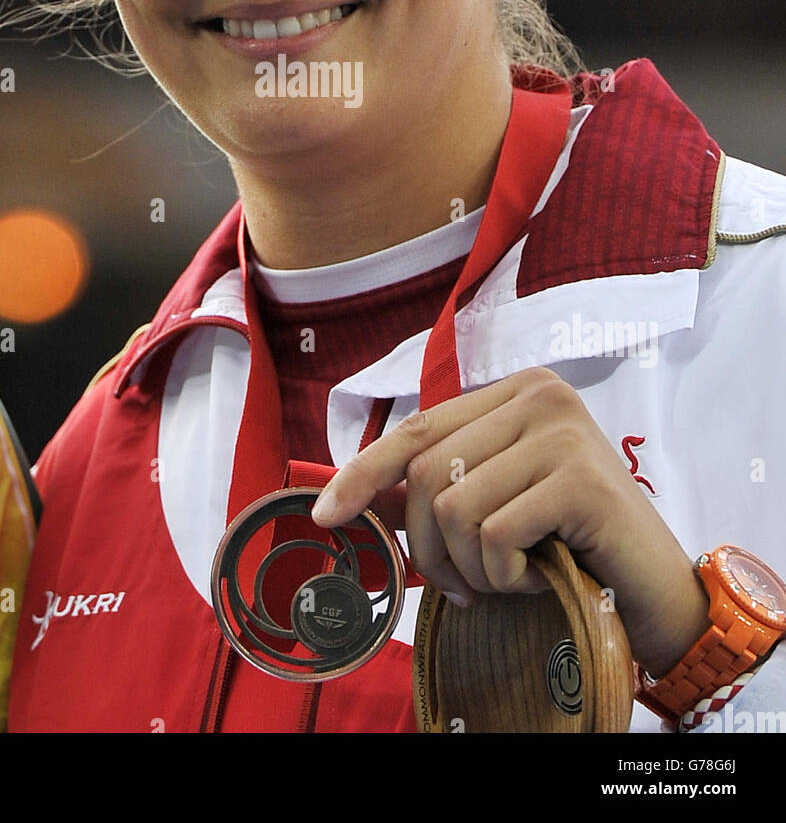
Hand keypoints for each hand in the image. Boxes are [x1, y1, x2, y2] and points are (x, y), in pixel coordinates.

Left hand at [311, 367, 709, 676]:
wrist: (655, 588)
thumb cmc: (570, 546)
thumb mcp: (494, 507)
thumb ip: (433, 492)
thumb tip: (345, 498)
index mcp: (514, 392)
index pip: (416, 428)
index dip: (362, 473)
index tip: (325, 516)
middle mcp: (539, 395)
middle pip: (427, 470)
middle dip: (425, 545)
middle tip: (458, 585)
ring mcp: (562, 431)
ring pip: (454, 506)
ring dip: (467, 567)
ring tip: (503, 581)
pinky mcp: (580, 476)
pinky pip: (494, 533)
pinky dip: (501, 575)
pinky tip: (532, 580)